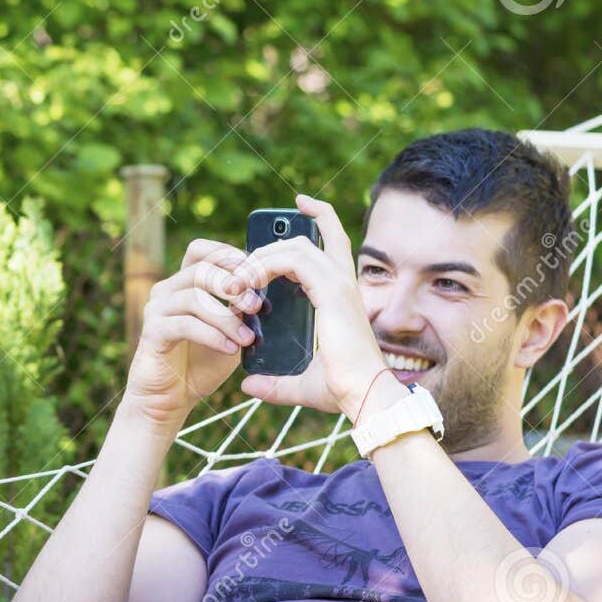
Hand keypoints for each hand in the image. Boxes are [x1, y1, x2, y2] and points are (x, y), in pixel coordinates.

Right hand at [124, 238, 263, 427]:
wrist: (171, 400)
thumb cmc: (201, 365)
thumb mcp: (229, 333)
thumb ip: (240, 311)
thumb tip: (262, 293)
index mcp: (184, 284)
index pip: (202, 251)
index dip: (229, 255)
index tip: (256, 275)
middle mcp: (167, 290)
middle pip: (201, 268)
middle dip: (234, 284)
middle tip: (257, 305)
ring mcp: (157, 310)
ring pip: (194, 297)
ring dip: (226, 317)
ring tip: (247, 338)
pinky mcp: (152, 332)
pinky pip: (185, 325)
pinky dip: (212, 336)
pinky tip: (230, 349)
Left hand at [230, 194, 388, 416]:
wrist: (365, 396)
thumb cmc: (344, 390)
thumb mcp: (301, 384)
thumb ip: (274, 383)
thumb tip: (248, 386)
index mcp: (340, 295)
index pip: (331, 241)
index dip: (318, 217)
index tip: (298, 204)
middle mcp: (343, 282)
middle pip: (304, 241)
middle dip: (266, 249)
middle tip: (238, 273)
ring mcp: (339, 283)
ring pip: (295, 246)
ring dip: (260, 258)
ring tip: (236, 282)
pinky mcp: (332, 290)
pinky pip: (294, 259)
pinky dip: (266, 264)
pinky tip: (247, 282)